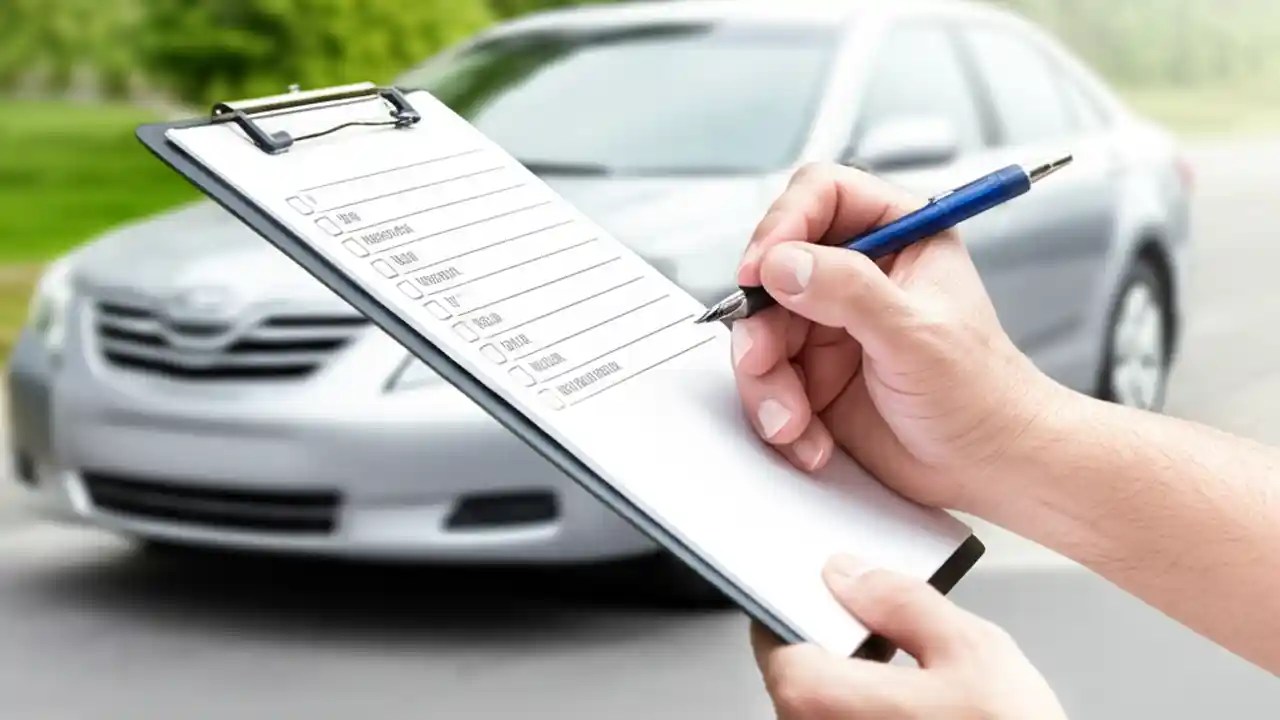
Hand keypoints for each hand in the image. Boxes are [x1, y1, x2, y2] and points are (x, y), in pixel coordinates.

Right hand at [732, 163, 1064, 511]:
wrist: (988, 467)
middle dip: (763, 325)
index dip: (783, 224)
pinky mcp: (813, 374)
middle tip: (763, 359)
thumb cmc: (981, 394)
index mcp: (899, 236)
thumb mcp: (916, 335)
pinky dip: (777, 415)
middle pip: (774, 270)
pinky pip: (766, 382)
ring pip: (761, 331)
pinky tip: (810, 438)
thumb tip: (784, 263)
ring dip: (767, 383)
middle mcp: (859, 274)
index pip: (822, 195)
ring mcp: (831, 325)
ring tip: (793, 420)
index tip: (760, 268)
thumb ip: (849, 291)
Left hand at [752, 556, 1067, 718]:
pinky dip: (870, 710)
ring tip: (908, 668)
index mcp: (818, 697)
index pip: (772, 632)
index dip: (801, 602)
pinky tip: (913, 704)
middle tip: (879, 625)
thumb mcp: (970, 650)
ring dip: (853, 680)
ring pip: (821, 706)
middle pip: (797, 673)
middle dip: (832, 641)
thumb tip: (854, 574)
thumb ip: (901, 601)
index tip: (829, 590)